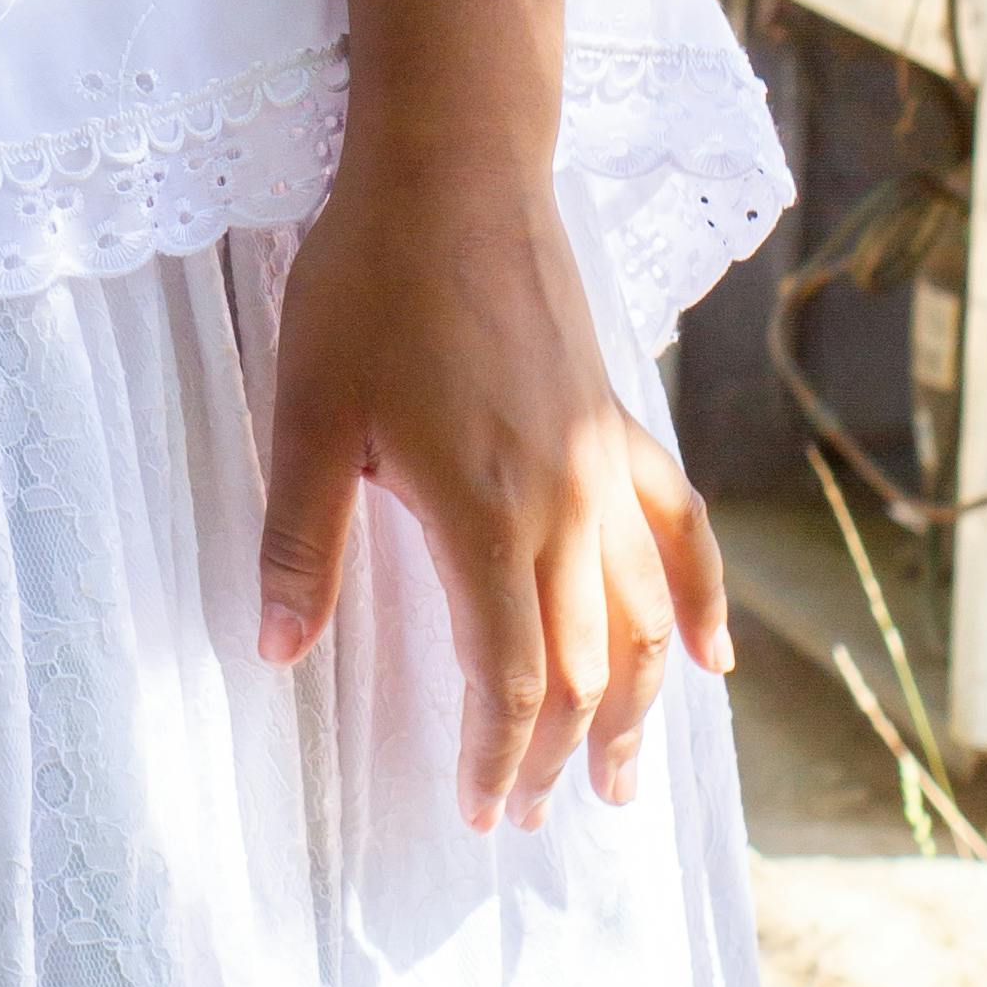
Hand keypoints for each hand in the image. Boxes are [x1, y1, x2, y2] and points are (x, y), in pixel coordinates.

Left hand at [258, 152, 728, 825]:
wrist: (454, 169)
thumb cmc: (369, 282)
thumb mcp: (309, 412)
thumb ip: (302, 540)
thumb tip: (276, 651)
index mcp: (484, 518)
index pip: (511, 678)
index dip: (497, 757)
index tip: (479, 815)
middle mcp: (564, 507)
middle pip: (584, 666)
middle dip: (558, 755)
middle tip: (527, 818)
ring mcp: (602, 463)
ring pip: (643, 617)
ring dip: (641, 708)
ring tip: (625, 781)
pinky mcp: (618, 418)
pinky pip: (678, 525)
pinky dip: (698, 595)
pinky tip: (711, 652)